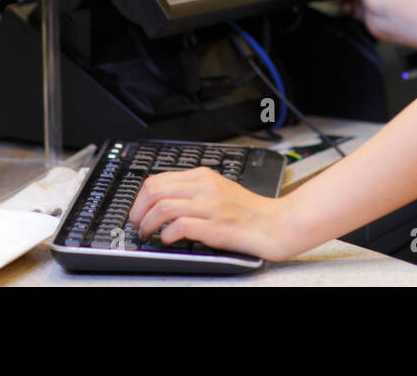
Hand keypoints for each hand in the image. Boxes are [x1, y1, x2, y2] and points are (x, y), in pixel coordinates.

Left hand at [128, 167, 307, 262]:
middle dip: (137, 210)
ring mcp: (211, 207)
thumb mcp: (220, 191)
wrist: (279, 225)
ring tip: (147, 234)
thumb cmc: (251, 212)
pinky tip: (168, 240)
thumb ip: (194, 191)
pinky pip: (180, 226)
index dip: (140, 198)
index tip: (137, 212)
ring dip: (148, 223)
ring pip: (163, 206)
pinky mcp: (216, 227)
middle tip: (137, 224)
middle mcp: (205, 187)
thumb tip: (162, 200)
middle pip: (154, 190)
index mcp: (204, 176)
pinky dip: (168, 235)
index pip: (158, 179)